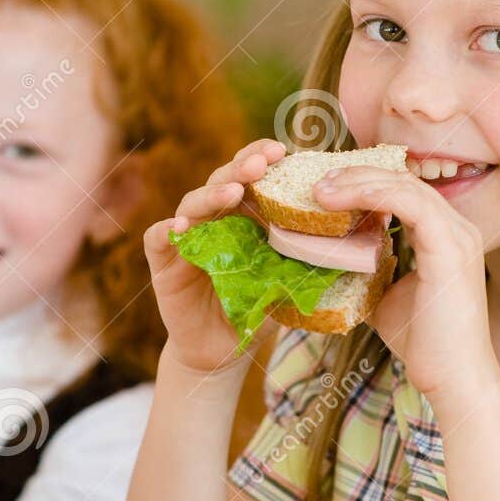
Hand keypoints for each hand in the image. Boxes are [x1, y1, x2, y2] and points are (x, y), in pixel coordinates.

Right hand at [142, 138, 285, 374]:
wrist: (223, 350)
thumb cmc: (257, 310)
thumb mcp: (284, 284)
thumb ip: (301, 263)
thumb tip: (341, 248)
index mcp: (246, 216)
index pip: (250, 176)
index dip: (261, 158)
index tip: (281, 150)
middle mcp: (214, 219)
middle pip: (222, 181)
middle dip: (239, 168)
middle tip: (258, 165)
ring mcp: (187, 238)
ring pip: (191, 205)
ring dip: (210, 196)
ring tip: (230, 193)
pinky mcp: (163, 262)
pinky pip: (158, 239)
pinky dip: (166, 231)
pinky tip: (179, 229)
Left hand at [312, 166, 499, 406]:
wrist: (452, 378)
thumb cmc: (423, 342)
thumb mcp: (385, 295)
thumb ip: (369, 270)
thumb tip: (333, 260)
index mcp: (445, 235)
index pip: (403, 189)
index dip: (364, 181)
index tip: (326, 187)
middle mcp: (457, 227)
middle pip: (402, 179)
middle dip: (356, 175)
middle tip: (316, 182)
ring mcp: (457, 235)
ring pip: (403, 185)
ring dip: (358, 182)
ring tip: (320, 190)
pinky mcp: (450, 248)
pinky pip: (410, 203)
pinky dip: (373, 195)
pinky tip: (340, 199)